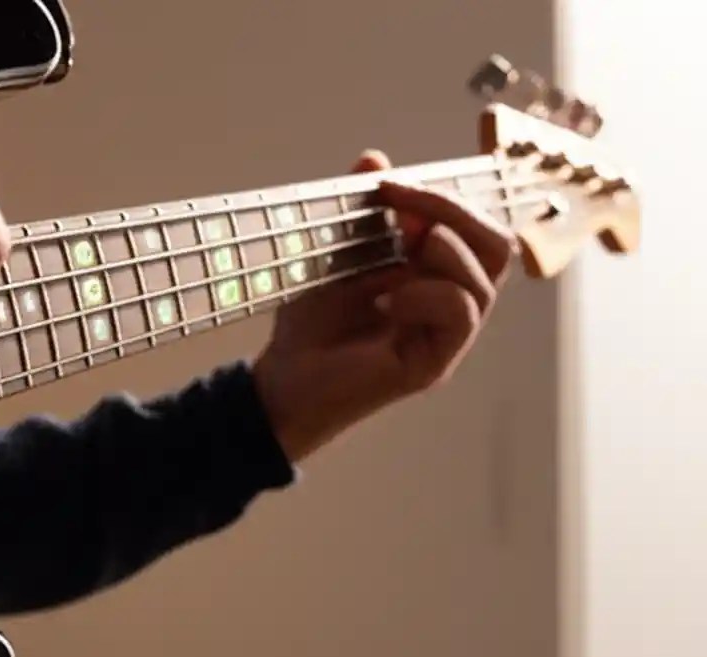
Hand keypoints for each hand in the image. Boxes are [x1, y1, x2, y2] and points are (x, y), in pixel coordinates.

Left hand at [251, 150, 516, 460]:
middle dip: (451, 212)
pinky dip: (425, 295)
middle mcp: (451, 301)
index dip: (440, 196)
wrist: (282, 376)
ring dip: (441, 251)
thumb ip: (358, 210)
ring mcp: (446, 336)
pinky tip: (384, 301)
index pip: (472, 224)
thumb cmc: (311, 319)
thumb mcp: (332, 252)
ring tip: (392, 255)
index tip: (385, 184)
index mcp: (435, 271)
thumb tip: (374, 157)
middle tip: (398, 205)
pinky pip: (461, 314)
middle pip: (497, 245)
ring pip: (485, 279)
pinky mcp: (434, 364)